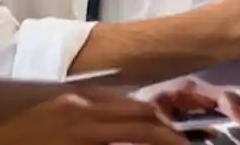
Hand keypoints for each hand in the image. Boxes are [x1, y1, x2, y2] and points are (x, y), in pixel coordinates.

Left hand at [0, 92, 185, 144]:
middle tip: (180, 142)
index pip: (143, 129)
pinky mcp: (60, 101)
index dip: (171, 140)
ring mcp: (71, 100)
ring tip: (158, 136)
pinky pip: (103, 101)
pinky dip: (123, 113)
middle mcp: (83, 105)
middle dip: (166, 126)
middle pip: (139, 109)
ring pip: (123, 102)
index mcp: (85, 126)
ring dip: (145, 118)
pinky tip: (124, 127)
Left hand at [138, 78, 239, 142]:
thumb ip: (173, 129)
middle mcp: (208, 90)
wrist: (131, 106)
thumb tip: (207, 135)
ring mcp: (213, 97)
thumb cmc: (141, 108)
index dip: (237, 110)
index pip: (224, 96)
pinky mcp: (214, 106)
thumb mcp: (154, 117)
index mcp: (194, 89)